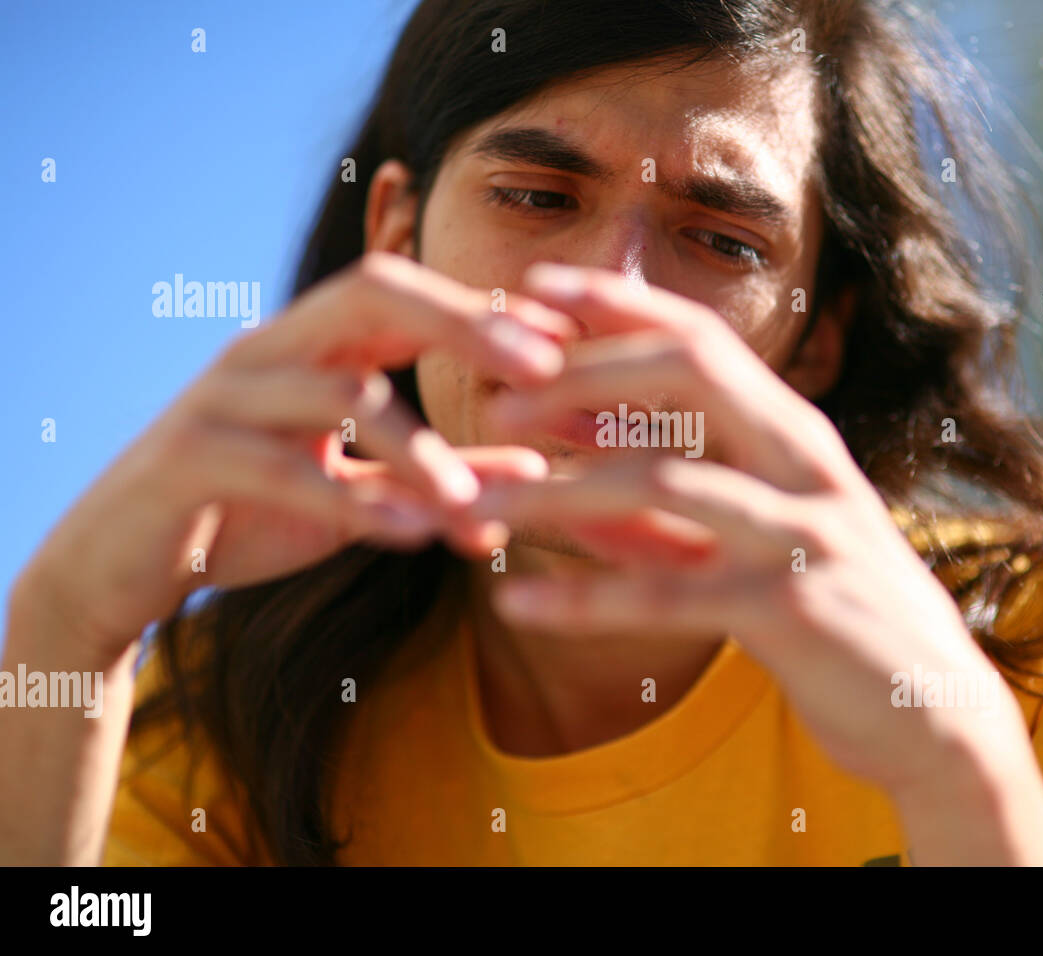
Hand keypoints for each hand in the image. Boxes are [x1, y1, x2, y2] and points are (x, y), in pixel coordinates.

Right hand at [13, 252, 576, 661]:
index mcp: (315, 346)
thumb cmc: (250, 512)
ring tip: (475, 501)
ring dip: (418, 448)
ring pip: (337, 393)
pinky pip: (282, 471)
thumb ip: (441, 479)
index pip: (411, 297)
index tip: (572, 341)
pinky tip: (413, 537)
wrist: (121, 561)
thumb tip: (537, 476)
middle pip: (374, 297)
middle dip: (465, 325)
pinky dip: (352, 504)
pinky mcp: (188, 459)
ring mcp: (225, 398)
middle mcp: (272, 349)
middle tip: (545, 368)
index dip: (490, 312)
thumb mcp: (359, 494)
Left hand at [473, 262, 1030, 795]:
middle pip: (688, 372)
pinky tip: (513, 603)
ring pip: (661, 483)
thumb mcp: (750, 544)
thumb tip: (567, 472)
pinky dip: (583, 598)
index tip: (536, 288)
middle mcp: (805, 464)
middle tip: (497, 397)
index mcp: (796, 434)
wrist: (935, 713)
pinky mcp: (791, 611)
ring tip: (474, 505)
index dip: (619, 305)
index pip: (702, 338)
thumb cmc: (833, 612)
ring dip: (556, 489)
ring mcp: (804, 532)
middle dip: (585, 369)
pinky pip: (666, 594)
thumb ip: (662, 511)